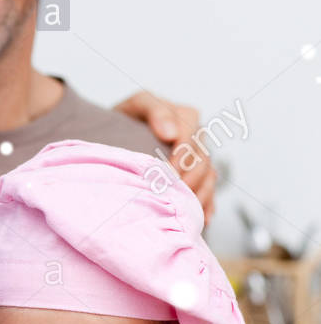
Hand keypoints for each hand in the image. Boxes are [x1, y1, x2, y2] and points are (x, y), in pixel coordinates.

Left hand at [114, 91, 215, 222]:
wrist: (115, 135)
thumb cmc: (125, 120)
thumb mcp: (136, 106)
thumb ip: (155, 111)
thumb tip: (170, 133)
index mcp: (184, 116)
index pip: (192, 134)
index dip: (182, 154)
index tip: (167, 171)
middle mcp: (196, 138)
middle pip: (202, 160)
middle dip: (189, 179)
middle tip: (172, 194)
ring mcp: (198, 159)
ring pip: (209, 178)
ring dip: (198, 195)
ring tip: (184, 210)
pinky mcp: (197, 178)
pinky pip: (209, 193)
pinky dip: (205, 206)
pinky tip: (199, 218)